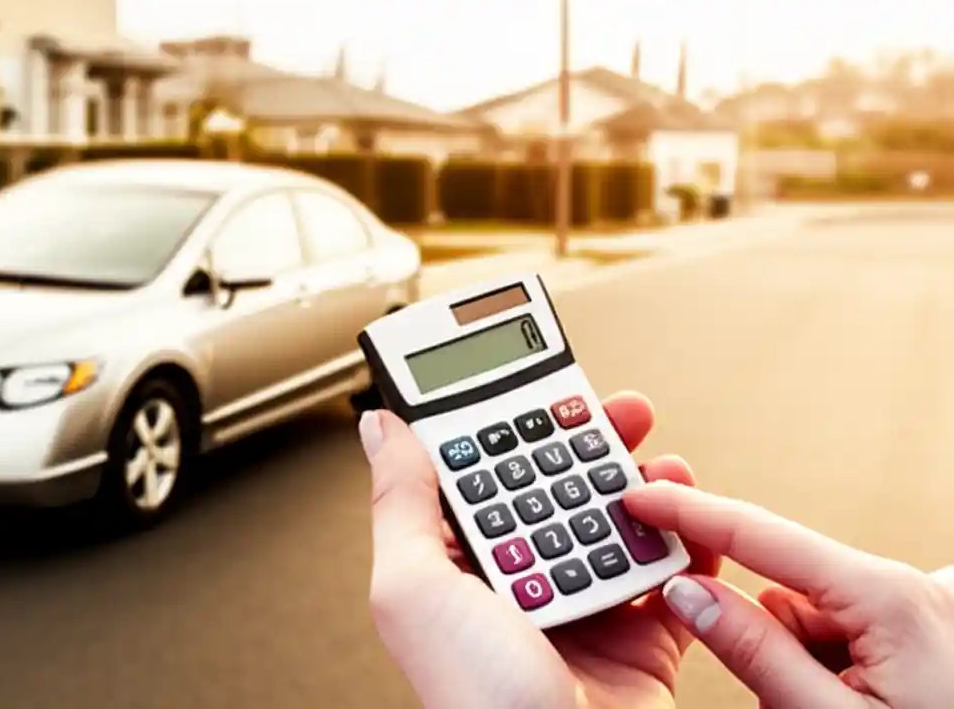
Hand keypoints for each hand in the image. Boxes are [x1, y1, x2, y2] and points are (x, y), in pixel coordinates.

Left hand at [361, 393, 717, 708]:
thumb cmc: (474, 701)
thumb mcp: (414, 588)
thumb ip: (401, 504)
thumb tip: (382, 429)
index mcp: (456, 571)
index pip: (480, 476)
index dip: (509, 427)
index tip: (534, 393)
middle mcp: (516, 586)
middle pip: (556, 491)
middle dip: (591, 445)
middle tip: (617, 411)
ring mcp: (578, 610)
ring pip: (615, 524)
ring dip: (644, 485)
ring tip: (662, 459)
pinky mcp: (636, 638)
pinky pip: (668, 577)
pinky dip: (687, 542)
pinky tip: (689, 517)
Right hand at [625, 482, 953, 708]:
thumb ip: (755, 652)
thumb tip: (690, 591)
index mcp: (884, 597)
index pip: (762, 535)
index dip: (690, 513)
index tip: (639, 495)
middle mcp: (904, 588)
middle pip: (788, 588)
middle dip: (772, 642)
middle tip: (794, 700)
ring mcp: (916, 609)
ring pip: (814, 616)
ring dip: (803, 662)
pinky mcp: (918, 631)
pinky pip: (845, 633)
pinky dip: (832, 668)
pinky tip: (856, 705)